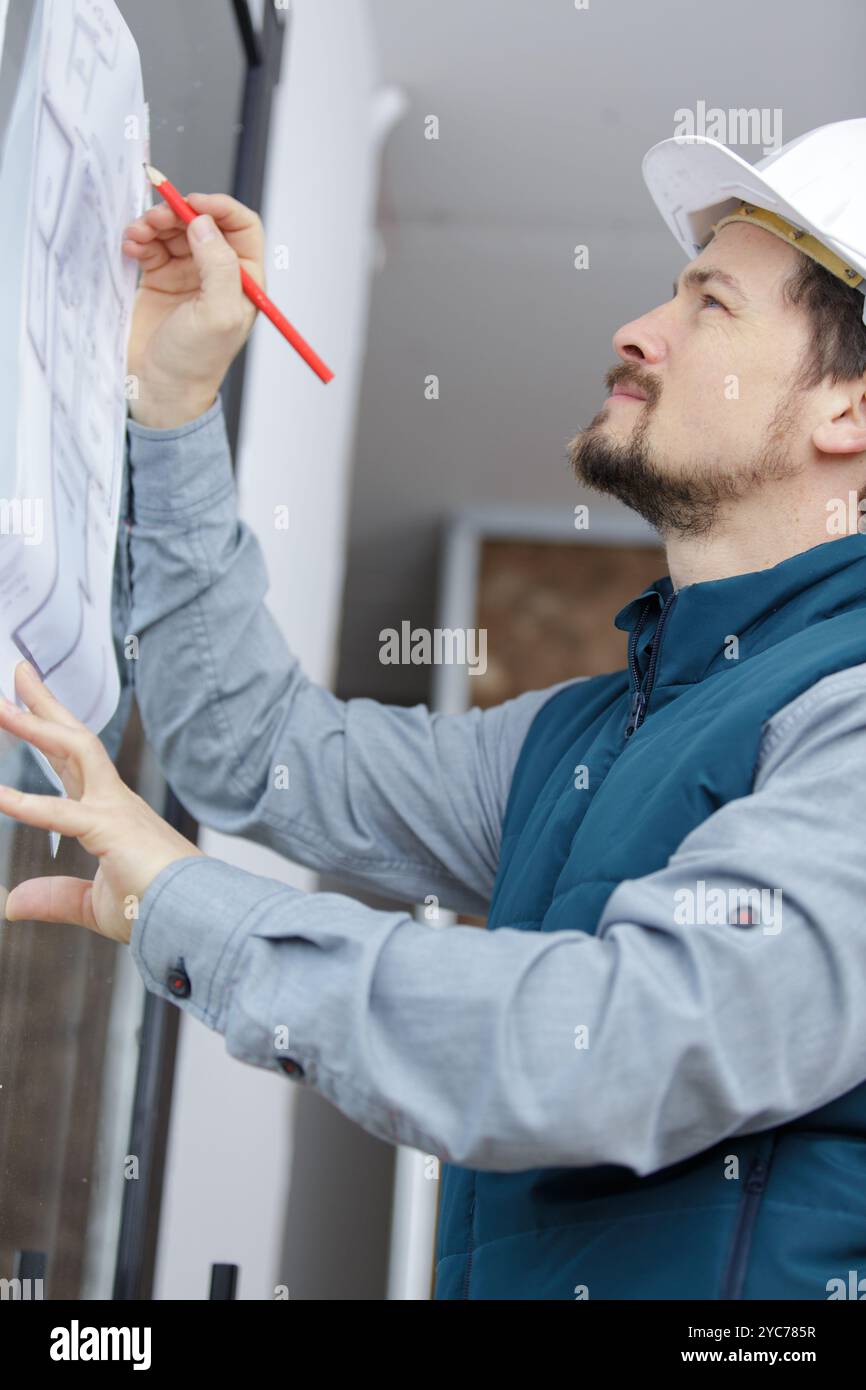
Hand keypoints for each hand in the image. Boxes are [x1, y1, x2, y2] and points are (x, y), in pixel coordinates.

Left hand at [0, 661, 203, 942]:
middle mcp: (113, 800)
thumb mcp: (94, 904)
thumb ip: (55, 898)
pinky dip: (25, 803)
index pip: (74, 762)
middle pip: (74, 740)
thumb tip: (13, 902)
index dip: (49, 729)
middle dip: (44, 704)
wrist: (199, 918)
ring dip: (35, 726)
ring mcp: (115, 809)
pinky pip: (62, 813)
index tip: (24, 702)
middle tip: (19, 670)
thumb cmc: (160, 908)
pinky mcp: (112, 830)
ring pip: (74, 752)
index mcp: (110, 813)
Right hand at [122, 192, 265, 428]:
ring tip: (137, 235)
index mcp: (243, 280)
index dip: (220, 208)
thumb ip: (218, 265)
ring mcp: (187, 275)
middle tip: (156, 218)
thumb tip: (205, 224)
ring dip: (154, 224)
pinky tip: (130, 247)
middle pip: (202, 222)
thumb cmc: (194, 361)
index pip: (242, 226)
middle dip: (178, 214)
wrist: (158, 389)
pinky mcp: (159, 279)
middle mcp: (217, 273)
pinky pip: (151, 245)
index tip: (193, 204)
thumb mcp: (217, 315)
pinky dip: (139, 239)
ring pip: (174, 229)